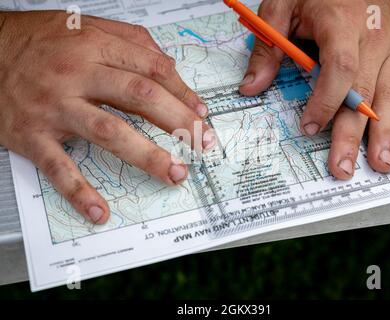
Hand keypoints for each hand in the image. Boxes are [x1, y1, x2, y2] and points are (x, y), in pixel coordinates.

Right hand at [0, 11, 214, 223]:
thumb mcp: (87, 26)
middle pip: (139, 97)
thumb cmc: (40, 41)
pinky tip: (100, 211)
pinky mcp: (32, 136)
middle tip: (203, 143)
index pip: (151, 70)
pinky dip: (79, 192)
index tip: (201, 113)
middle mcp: (76, 75)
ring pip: (109, 132)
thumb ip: (130, 42)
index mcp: (93, 47)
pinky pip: (59, 168)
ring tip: (175, 173)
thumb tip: (169, 68)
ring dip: (147, 156)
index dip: (182, 93)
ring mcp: (55, 108)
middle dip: (178, 122)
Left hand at [240, 0, 389, 178]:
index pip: (339, 69)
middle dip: (352, 134)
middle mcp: (373, 37)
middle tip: (343, 166)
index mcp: (341, 24)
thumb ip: (267, 49)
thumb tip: (251, 87)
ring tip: (382, 163)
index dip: (325, 102)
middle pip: (364, 92)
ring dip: (387, 132)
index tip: (309, 127)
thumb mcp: (281, 8)